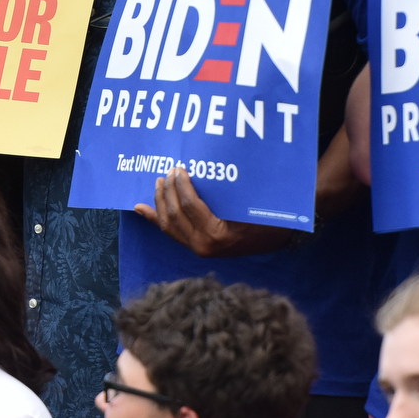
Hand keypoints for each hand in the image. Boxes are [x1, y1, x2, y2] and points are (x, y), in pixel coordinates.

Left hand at [134, 168, 293, 257]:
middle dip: (168, 191)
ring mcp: (198, 248)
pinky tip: (140, 208)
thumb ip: (224, 194)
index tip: (179, 168)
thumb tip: (205, 169)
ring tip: (157, 183)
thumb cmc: (267, 218)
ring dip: (160, 202)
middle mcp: (203, 245)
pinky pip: (171, 232)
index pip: (190, 206)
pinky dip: (155, 218)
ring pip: (168, 225)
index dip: (181, 185)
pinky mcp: (196, 247)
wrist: (278, 239)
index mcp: (216, 235)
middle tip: (168, 172)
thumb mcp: (248, 205)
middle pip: (174, 215)